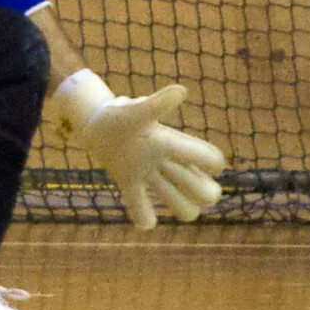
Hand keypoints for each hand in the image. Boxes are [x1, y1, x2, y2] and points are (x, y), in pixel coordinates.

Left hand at [52, 73, 225, 227]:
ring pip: (180, 204)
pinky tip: (144, 217)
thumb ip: (157, 104)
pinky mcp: (130, 184)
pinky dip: (145, 218)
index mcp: (170, 144)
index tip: (212, 164)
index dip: (214, 163)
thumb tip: (181, 91)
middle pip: (201, 189)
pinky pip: (141, 210)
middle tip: (195, 192)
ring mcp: (149, 176)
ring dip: (182, 208)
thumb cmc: (119, 114)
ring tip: (170, 201)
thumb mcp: (135, 110)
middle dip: (206, 194)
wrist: (95, 122)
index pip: (206, 158)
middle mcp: (165, 163)